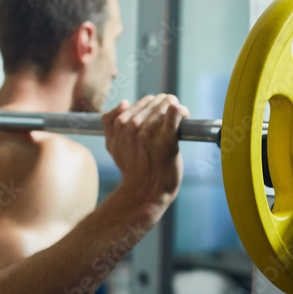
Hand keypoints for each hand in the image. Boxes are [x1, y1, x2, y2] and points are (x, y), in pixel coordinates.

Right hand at [102, 95, 188, 217]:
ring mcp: (149, 133)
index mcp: (120, 124)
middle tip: (173, 116)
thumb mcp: (112, 146)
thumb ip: (110, 123)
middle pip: (155, 102)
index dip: (155, 105)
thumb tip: (124, 102)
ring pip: (165, 105)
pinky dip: (178, 111)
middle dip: (166, 105)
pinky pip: (173, 118)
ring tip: (182, 116)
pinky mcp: (166, 141)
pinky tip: (182, 112)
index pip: (143, 102)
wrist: (144, 191)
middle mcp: (133, 126)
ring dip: (176, 107)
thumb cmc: (131, 168)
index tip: (163, 114)